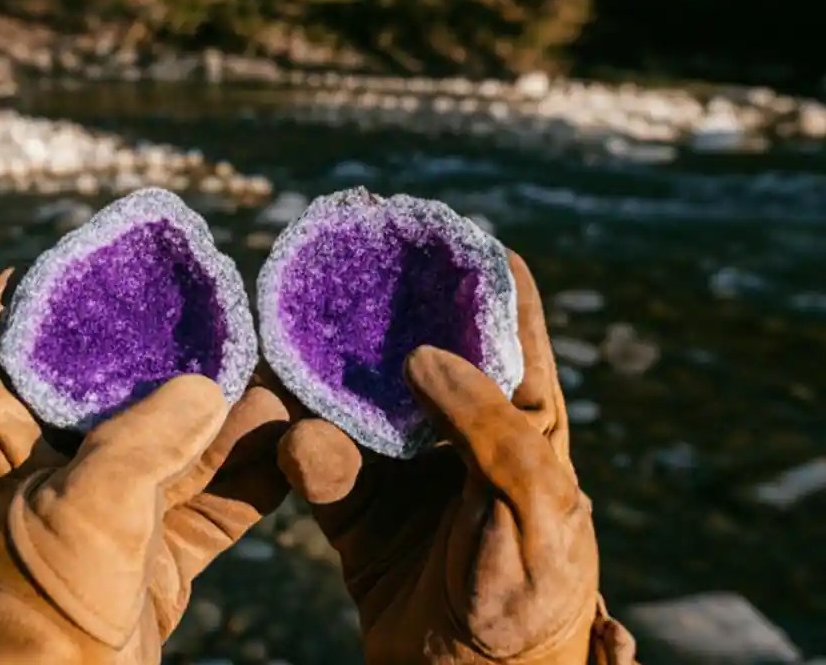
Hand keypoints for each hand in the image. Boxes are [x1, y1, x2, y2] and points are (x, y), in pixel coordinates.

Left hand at [0, 270, 291, 663]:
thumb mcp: (88, 502)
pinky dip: (246, 485)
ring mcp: (109, 523)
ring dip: (222, 428)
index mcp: (12, 451)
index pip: (2, 361)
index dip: (18, 313)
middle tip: (207, 318)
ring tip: (273, 387)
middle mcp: (57, 479)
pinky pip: (208, 512)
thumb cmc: (38, 599)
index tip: (44, 268)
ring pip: (173, 457)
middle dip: (160, 364)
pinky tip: (287, 452)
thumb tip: (211, 391)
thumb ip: (148, 438)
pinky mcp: (152, 565)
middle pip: (111, 401)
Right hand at [277, 253, 636, 663]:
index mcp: (525, 423)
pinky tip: (288, 437)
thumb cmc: (528, 600)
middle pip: (419, 348)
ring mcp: (405, 472)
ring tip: (292, 346)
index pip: (509, 325)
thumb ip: (492, 431)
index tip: (436, 226)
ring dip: (323, 379)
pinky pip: (319, 466)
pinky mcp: (359, 513)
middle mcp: (460, 435)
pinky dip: (299, 451)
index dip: (478, 271)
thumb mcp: (537, 513)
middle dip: (383, 306)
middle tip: (342, 257)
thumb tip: (426, 356)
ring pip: (354, 402)